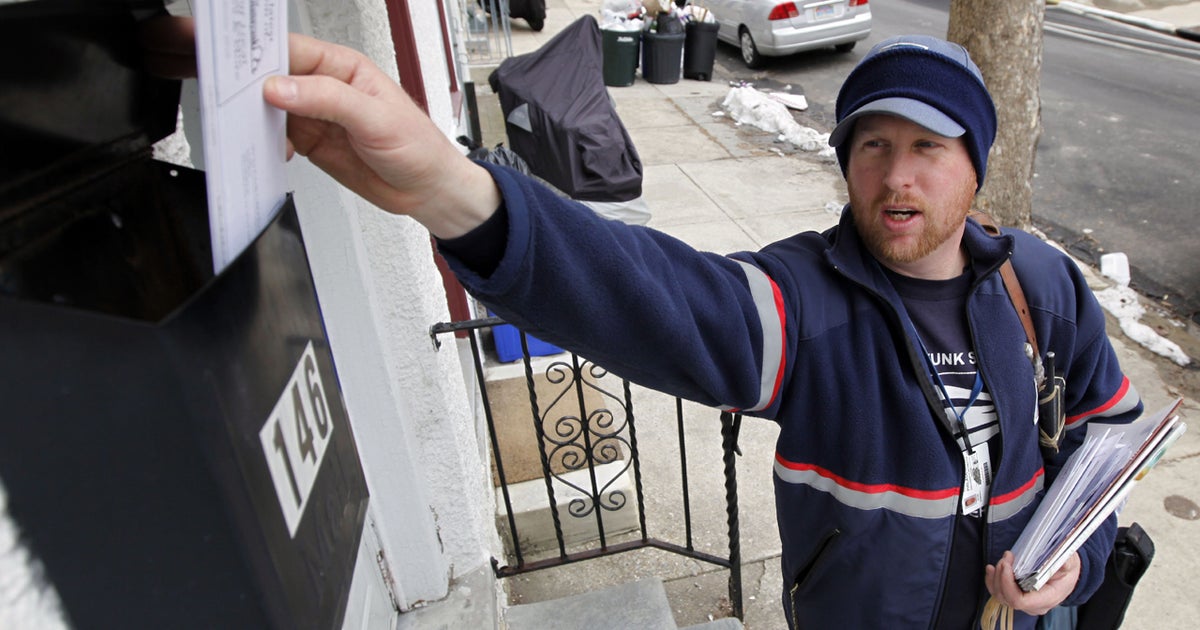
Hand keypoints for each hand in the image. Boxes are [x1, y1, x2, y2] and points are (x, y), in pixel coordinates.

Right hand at [139, 16, 498, 237]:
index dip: (239, 46)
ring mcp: (310, 113)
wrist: (428, 189)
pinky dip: (249, 135)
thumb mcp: (375, 118)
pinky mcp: (306, 140)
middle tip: (170, 53)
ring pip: (258, 101)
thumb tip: (278, 87)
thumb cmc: (418, 145)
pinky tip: (234, 136)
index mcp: (338, 65)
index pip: (279, 48)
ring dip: (226, 100)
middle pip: (259, 69)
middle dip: (216, 64)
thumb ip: (326, 99)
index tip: (204, 42)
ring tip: (185, 88)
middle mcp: (321, 84)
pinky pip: (268, 133)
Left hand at [985, 551, 1079, 616]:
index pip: (1019, 601)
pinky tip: (992, 568)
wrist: (1067, 576)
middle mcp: (1033, 605)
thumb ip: (1065, 562)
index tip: (1007, 565)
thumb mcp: (1070, 563)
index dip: (1007, 584)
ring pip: (1000, 595)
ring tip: (1003, 560)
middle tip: (1006, 557)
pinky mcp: (1016, 596)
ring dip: (996, 576)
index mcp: (1046, 599)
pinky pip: (999, 592)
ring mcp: (1024, 602)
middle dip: (1001, 575)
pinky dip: (992, 580)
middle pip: (1006, 597)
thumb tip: (1063, 560)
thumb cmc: (1067, 570)